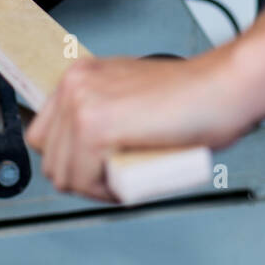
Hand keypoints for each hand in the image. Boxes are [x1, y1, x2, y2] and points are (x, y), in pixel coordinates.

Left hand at [25, 46, 246, 200]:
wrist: (220, 88)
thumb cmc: (190, 97)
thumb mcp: (130, 94)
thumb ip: (104, 110)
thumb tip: (84, 149)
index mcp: (80, 74)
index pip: (45, 133)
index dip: (72, 159)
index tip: (98, 166)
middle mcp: (74, 83)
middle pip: (50, 156)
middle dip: (82, 176)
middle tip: (116, 175)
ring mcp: (81, 103)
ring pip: (63, 173)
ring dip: (93, 186)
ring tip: (126, 175)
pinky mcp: (95, 125)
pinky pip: (81, 178)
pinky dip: (104, 191)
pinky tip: (128, 178)